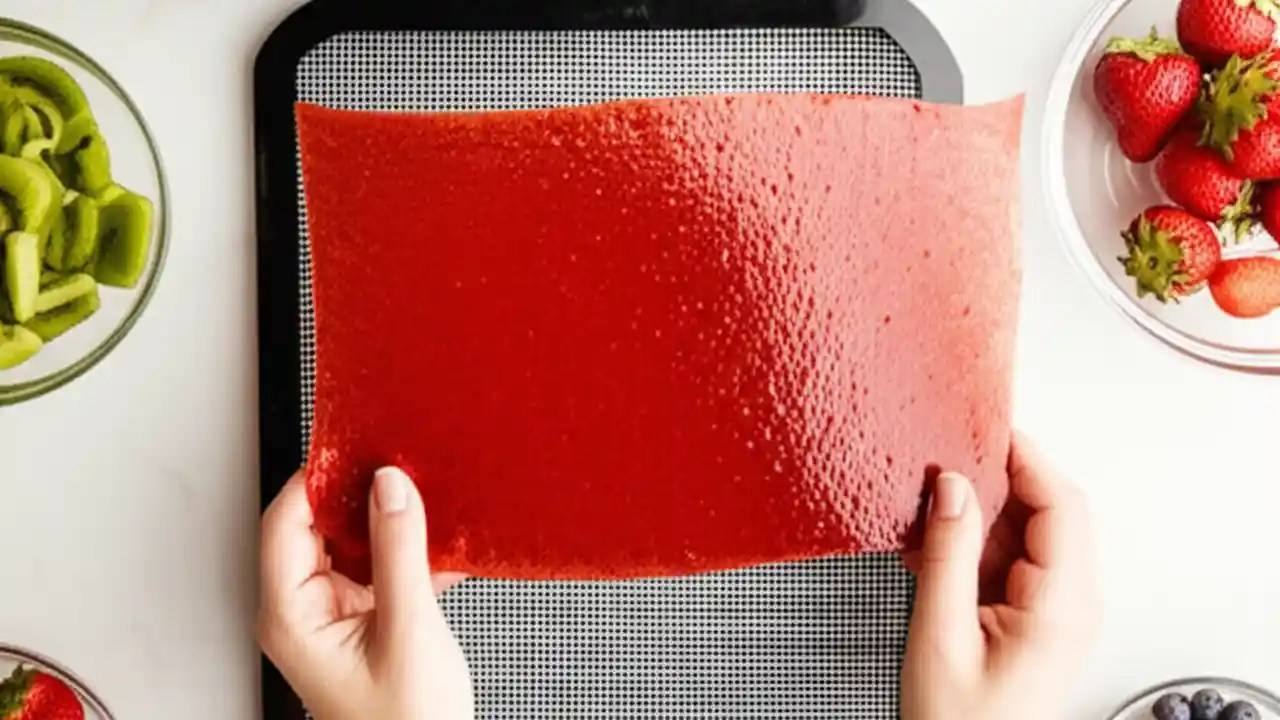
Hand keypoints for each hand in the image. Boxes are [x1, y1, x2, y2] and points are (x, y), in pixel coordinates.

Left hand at [258, 467, 473, 719]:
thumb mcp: (408, 629)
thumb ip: (398, 552)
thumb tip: (389, 486)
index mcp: (290, 615)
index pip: (285, 521)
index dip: (318, 479)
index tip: (359, 450)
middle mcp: (301, 610)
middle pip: (316, 526)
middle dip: (360, 497)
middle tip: (400, 470)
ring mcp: (331, 614)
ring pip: (350, 543)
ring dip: (388, 524)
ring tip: (425, 505)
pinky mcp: (361, 618)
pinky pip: (376, 565)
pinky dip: (406, 552)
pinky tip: (438, 547)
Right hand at [900, 433, 1101, 719]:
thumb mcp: (940, 636)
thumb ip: (947, 555)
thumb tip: (950, 487)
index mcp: (1062, 605)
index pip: (1060, 503)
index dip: (1025, 457)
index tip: (984, 427)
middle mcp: (1071, 603)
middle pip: (1050, 510)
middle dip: (999, 478)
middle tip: (945, 459)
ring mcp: (1055, 610)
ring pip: (1028, 531)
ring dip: (981, 513)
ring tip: (928, 510)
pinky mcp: (1032, 617)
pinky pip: (1010, 559)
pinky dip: (973, 544)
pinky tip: (932, 549)